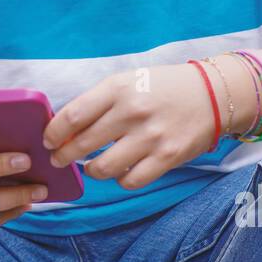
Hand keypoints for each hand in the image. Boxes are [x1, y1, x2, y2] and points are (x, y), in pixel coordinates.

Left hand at [42, 64, 218, 189]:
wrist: (212, 94)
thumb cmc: (162, 88)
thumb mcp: (128, 81)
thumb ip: (98, 102)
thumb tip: (64, 128)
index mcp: (118, 88)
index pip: (73, 115)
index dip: (54, 133)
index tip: (48, 140)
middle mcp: (132, 112)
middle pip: (82, 145)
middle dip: (64, 156)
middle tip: (60, 160)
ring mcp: (151, 137)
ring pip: (103, 168)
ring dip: (91, 171)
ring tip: (92, 166)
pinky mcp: (167, 157)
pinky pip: (130, 181)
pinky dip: (120, 180)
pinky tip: (120, 171)